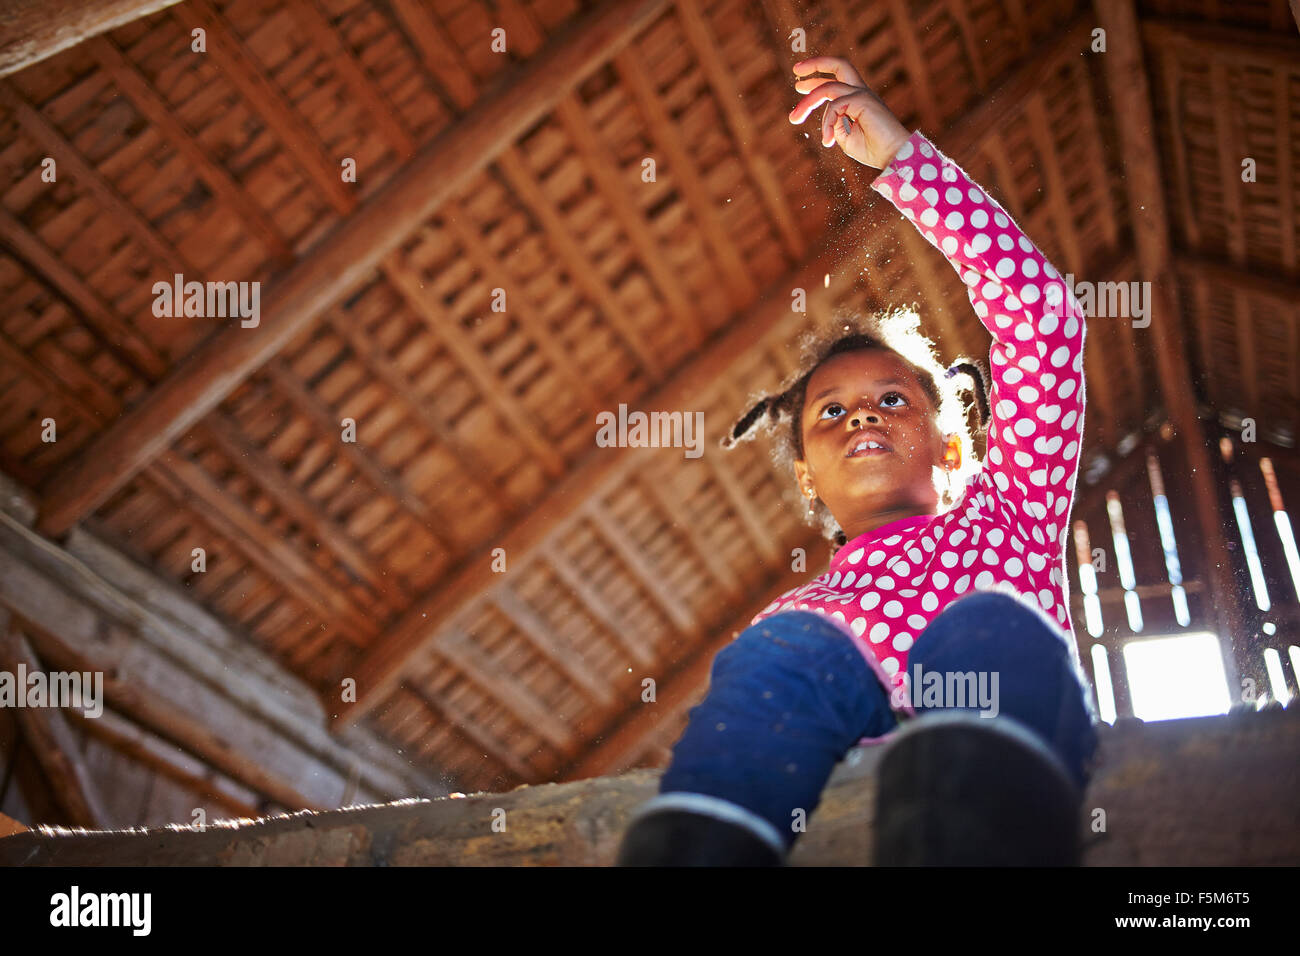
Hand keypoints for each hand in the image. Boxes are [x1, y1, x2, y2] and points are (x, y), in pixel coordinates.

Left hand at [788, 57, 909, 169]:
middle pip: (839, 65)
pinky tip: (828, 140)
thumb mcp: (846, 138)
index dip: (817, 79)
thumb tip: (826, 121)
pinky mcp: (863, 100)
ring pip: (829, 87)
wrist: (893, 156)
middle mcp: (861, 92)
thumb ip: (835, 126)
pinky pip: (834, 106)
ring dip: (807, 102)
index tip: (799, 85)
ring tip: (793, 118)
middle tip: (796, 70)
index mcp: (858, 99)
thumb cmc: (873, 150)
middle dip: (817, 64)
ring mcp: (863, 94)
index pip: (835, 81)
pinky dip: (827, 123)